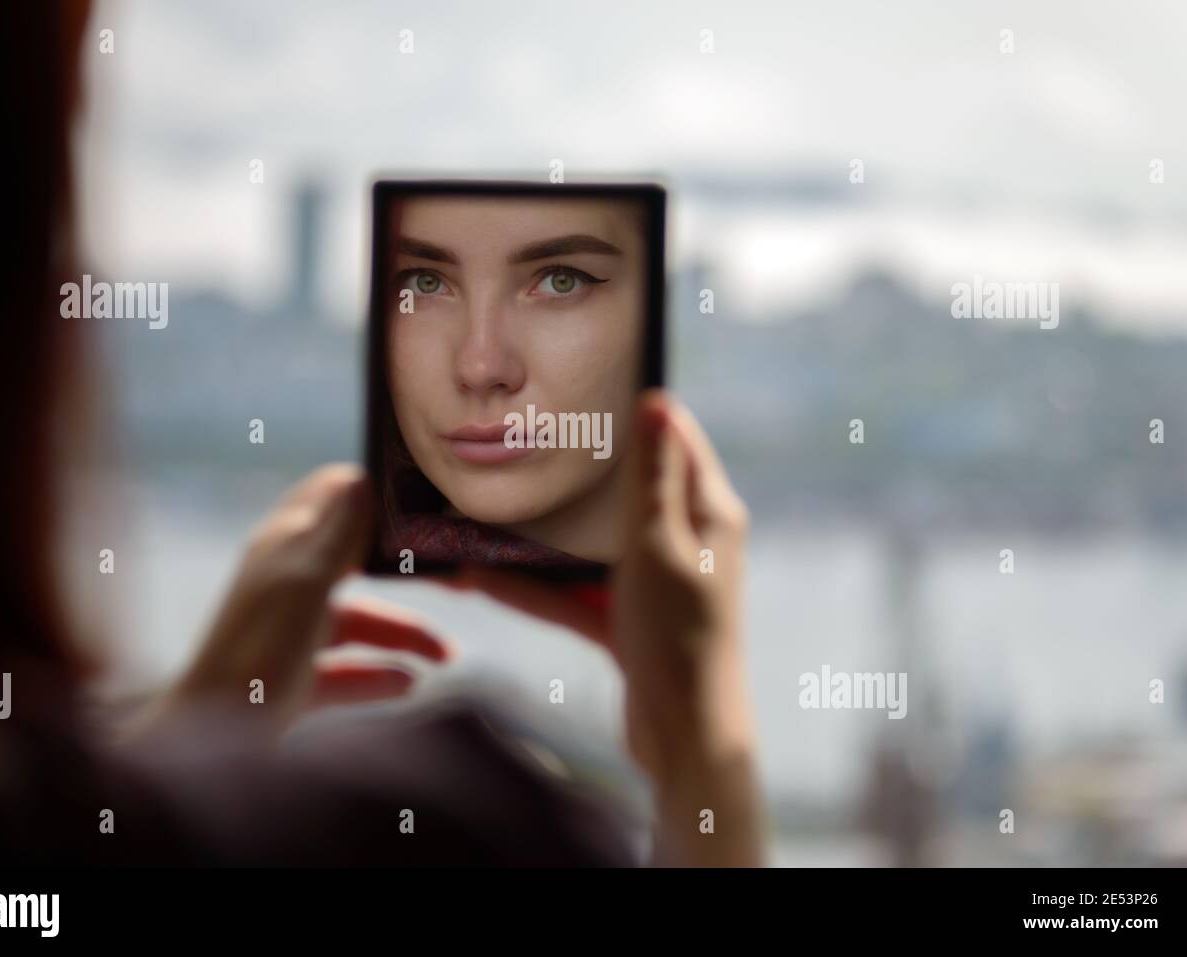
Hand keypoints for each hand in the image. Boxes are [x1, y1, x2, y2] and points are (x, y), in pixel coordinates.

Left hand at [130, 466, 450, 739]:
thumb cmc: (258, 652)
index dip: (371, 493)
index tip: (420, 502)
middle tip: (455, 582)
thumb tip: (362, 478)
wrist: (213, 743)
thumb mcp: (306, 585)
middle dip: (403, 578)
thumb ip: (339, 536)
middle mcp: (287, 582)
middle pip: (356, 565)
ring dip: (403, 635)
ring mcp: (290, 631)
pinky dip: (378, 675)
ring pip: (357, 622)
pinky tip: (410, 684)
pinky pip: (346, 670)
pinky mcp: (294, 678)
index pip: (328, 495)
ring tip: (446, 656)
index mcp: (284, 547)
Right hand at [449, 392, 762, 863]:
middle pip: (623, 491)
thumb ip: (652, 477)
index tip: (583, 389)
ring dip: (540, 539)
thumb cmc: (678, 640)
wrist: (684, 740)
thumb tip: (656, 399)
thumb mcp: (657, 546)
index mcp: (708, 513)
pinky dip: (536, 589)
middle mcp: (685, 541)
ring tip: (482, 515)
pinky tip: (479, 579)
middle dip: (572, 475)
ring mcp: (655, 582)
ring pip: (590, 545)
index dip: (633, 410)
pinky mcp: (628, 621)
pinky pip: (576, 593)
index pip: (674, 439)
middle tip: (521, 443)